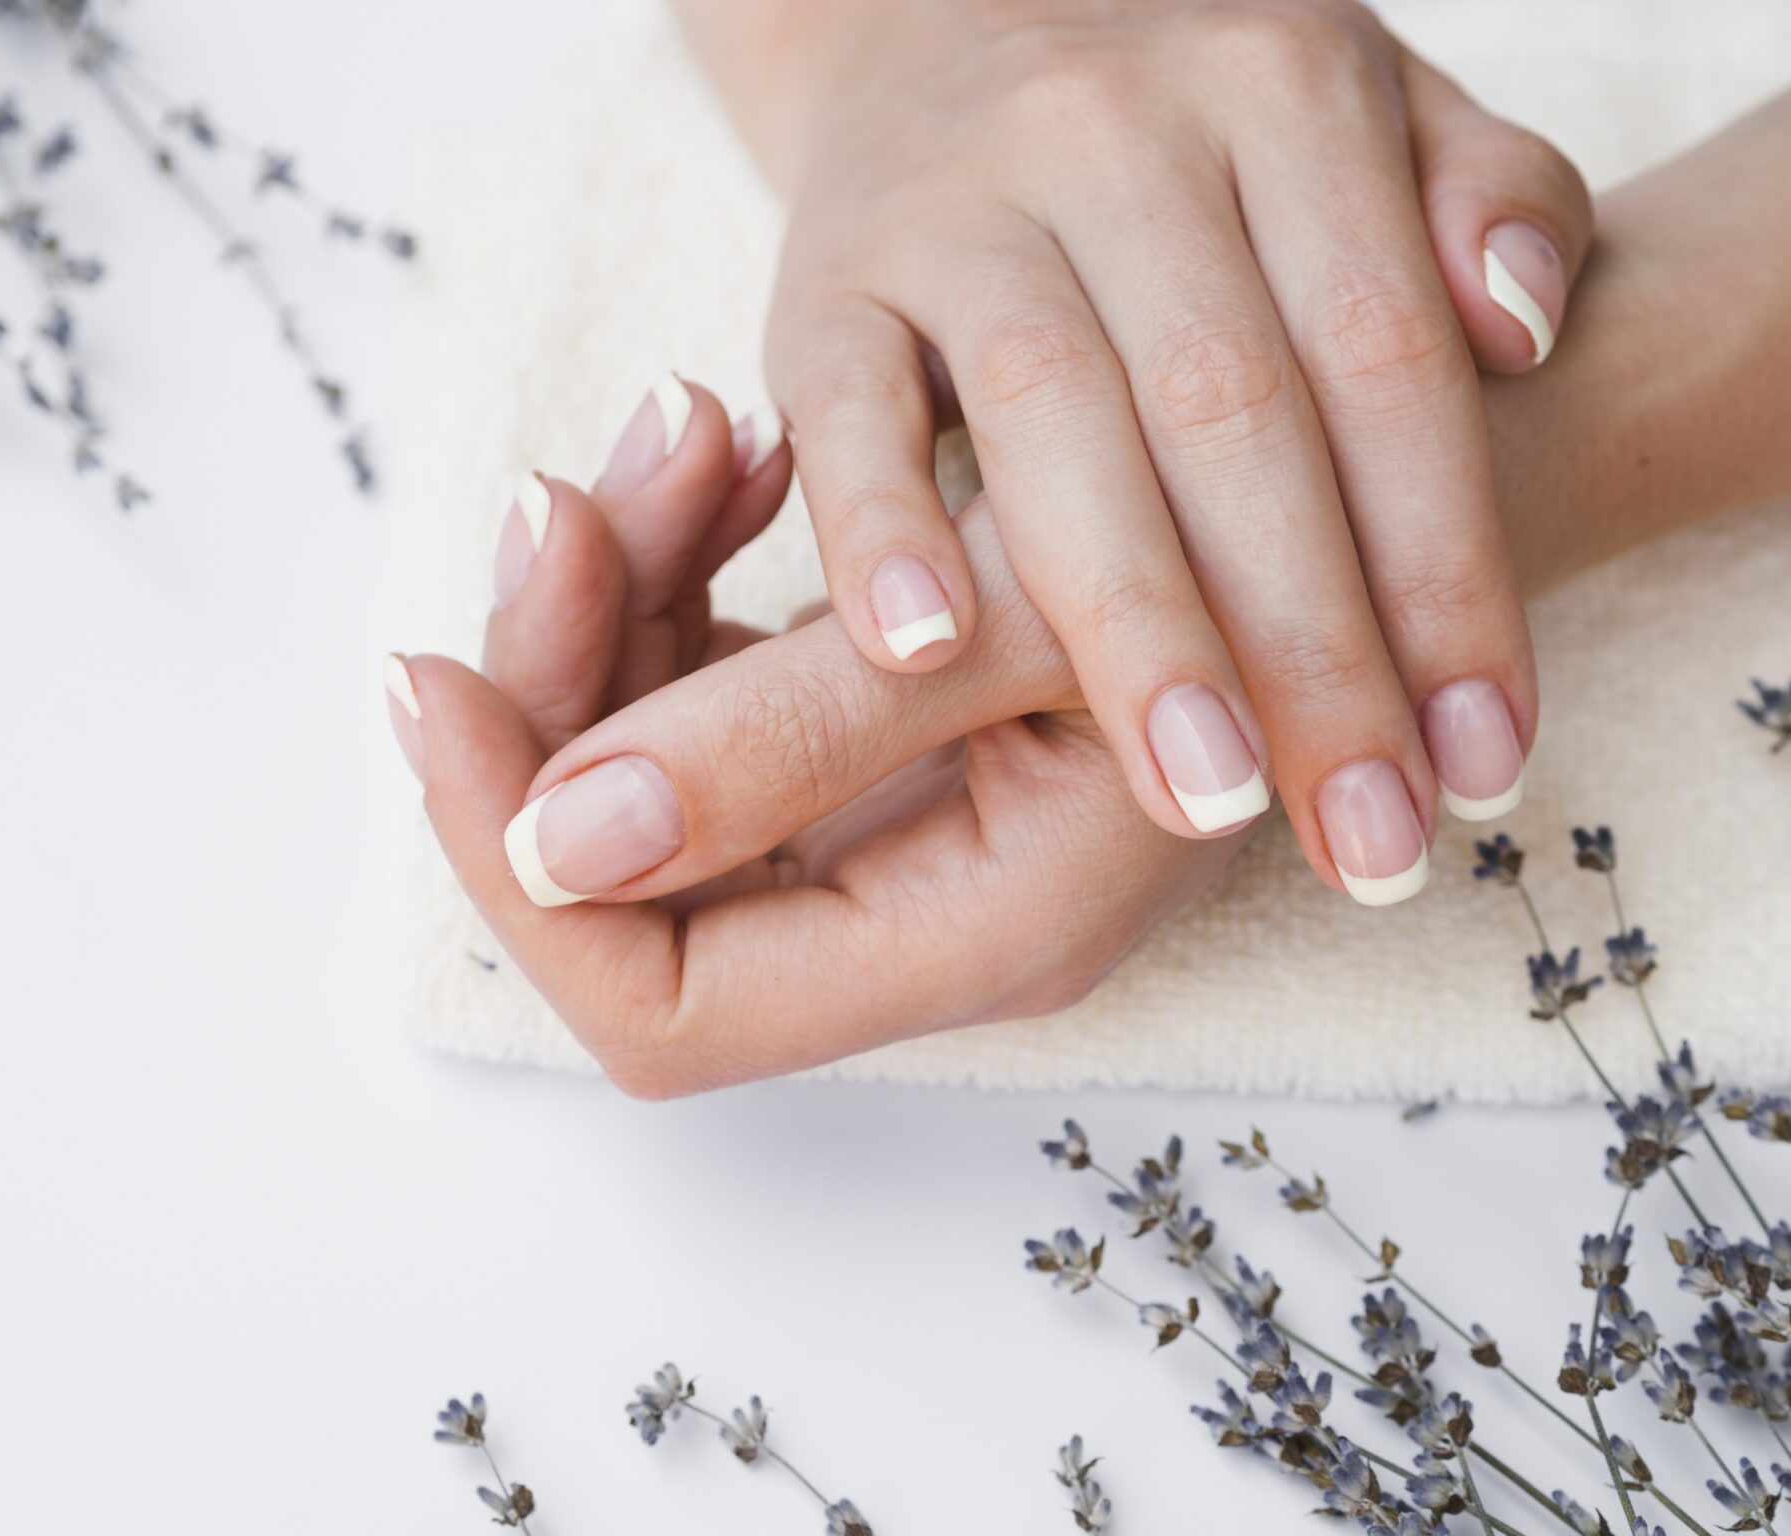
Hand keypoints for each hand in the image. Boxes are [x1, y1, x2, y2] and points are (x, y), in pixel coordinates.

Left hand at [388, 384, 1237, 1096]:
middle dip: (559, 679)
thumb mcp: (1032, 623)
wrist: (1353, 474)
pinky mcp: (873, 720)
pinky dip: (691, 560)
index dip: (521, 870)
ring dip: (625, 582)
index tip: (438, 685)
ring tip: (681, 428)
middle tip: (559, 496)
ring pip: (654, 751)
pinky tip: (734, 451)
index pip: (663, 1006)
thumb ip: (795, 739)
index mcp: (964, 933)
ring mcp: (885, 812)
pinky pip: (714, 669)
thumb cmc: (1257, 548)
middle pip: (627, 870)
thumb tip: (554, 842)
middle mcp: (912, 903)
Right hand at [703, 0, 1590, 900]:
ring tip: (1207, 799)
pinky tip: (924, 655)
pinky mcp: (826, 273)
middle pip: (1234, 409)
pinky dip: (879, 523)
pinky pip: (847, 404)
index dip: (1447, 573)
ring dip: (1136, 627)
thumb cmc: (1195, 133)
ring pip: (1054, 418)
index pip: (1386, 358)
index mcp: (1286, 88)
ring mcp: (961, 199)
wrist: (949, 23)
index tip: (1486, 761)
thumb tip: (1524, 327)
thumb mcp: (1372, 112)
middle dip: (1312, 647)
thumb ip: (1487, 197)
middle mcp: (1121, 128)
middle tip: (1371, 840)